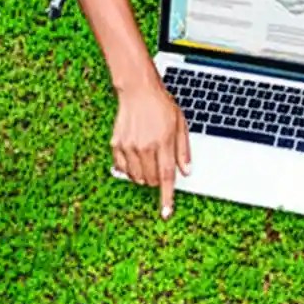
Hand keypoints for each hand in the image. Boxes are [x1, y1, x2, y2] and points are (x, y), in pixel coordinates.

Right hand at [112, 83, 190, 218]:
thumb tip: (187, 172)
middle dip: (157, 181)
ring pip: (136, 177)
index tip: (166, 213)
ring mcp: (129, 146)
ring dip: (144, 177)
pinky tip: (135, 159)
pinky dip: (129, 170)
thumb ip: (183, 151)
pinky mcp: (117, 144)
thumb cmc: (160, 105)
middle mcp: (145, 147)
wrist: (137, 90)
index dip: (167, 198)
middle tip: (160, 165)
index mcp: (163, 143)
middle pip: (151, 180)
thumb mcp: (181, 125)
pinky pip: (122, 168)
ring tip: (148, 160)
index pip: (166, 177)